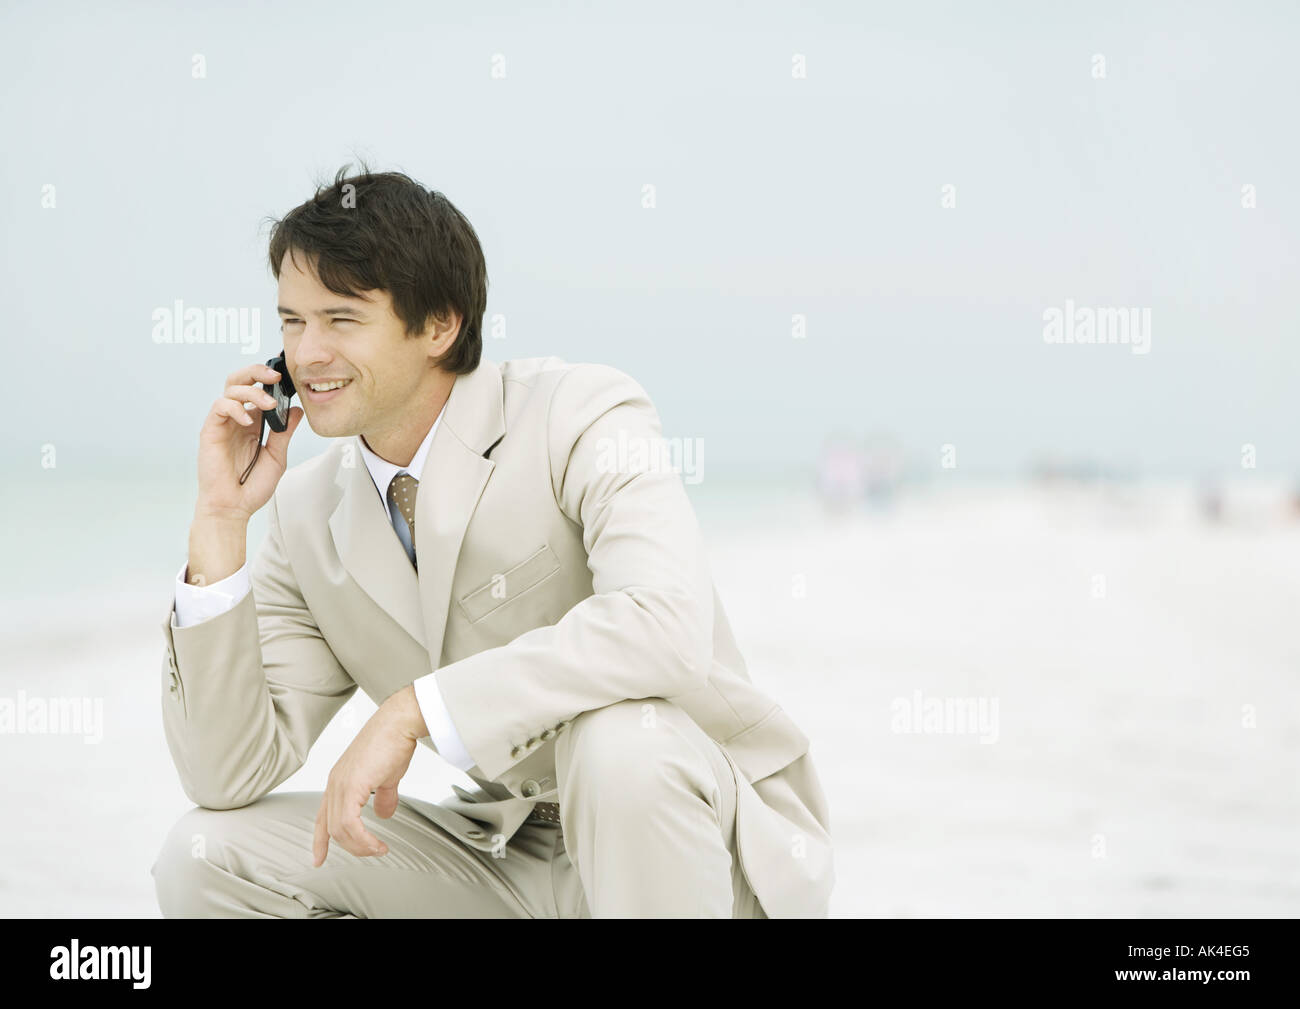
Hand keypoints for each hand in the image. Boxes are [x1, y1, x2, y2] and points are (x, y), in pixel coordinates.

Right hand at [196, 362, 304, 521]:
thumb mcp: (277, 456)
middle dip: (256, 371)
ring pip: (231, 389)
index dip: (269, 381)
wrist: (234, 506)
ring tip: (268, 405)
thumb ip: (284, 432)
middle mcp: (237, 418)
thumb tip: (297, 409)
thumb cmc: (252, 485)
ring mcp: (223, 423)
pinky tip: (248, 421)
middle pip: (240, 381)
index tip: (287, 380)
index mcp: (253, 422)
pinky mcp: (210, 430)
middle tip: (274, 377)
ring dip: (252, 392)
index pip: (258, 390)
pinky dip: (235, 408)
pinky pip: (219, 407)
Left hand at [311, 687, 426, 865]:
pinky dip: (363, 839)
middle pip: (332, 828)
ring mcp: (340, 784)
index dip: (320, 840)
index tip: (319, 859)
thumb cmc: (394, 742)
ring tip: (379, 849)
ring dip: (361, 845)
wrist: (399, 723)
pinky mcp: (351, 786)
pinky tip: (377, 843)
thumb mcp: (387, 776)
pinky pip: (350, 823)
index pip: (323, 817)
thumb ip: (383, 796)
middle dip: (353, 847)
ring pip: (340, 829)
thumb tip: (384, 814)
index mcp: (339, 780)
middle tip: (374, 851)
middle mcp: (335, 783)